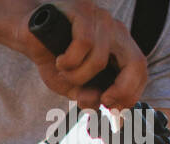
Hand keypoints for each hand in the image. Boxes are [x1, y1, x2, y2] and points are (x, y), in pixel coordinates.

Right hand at [19, 1, 148, 110]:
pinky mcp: (84, 10)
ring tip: (63, 71)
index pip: (139, 70)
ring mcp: (101, 19)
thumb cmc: (54, 57)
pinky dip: (68, 61)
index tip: (112, 107)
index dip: (131, 94)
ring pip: (100, 59)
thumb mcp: (73, 86)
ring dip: (77, 76)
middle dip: (121, 90)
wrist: (30, 35)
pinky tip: (59, 60)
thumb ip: (88, 96)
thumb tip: (98, 103)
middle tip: (104, 100)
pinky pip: (83, 44)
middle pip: (136, 63)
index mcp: (118, 46)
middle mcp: (115, 30)